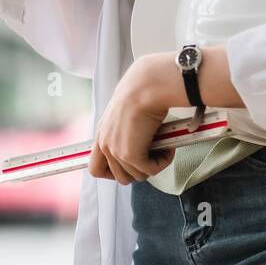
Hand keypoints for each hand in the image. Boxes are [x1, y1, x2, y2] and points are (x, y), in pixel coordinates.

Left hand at [88, 55, 176, 184]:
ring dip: (153, 165)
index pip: (96, 168)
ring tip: (163, 148)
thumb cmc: (142, 92)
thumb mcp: (128, 112)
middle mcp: (105, 145)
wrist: (147, 87)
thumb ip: (129, 129)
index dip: (115, 172)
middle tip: (153, 156)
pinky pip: (150, 170)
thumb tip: (145, 140)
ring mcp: (116, 152)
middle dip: (139, 171)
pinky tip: (169, 147)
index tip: (132, 165)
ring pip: (136, 176)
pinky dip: (163, 162)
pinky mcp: (130, 156)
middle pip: (119, 177)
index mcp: (102, 134)